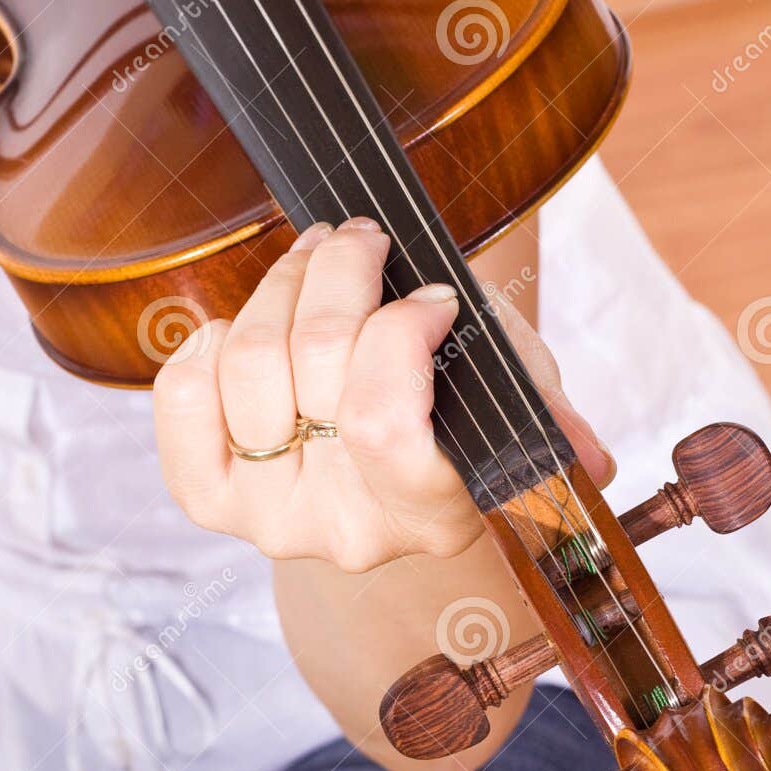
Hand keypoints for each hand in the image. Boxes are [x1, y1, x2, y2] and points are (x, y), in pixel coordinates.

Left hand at [153, 218, 613, 572]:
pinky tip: (251, 322)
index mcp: (433, 515)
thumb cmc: (454, 408)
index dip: (398, 335)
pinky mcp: (211, 494)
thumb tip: (588, 460)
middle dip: (340, 274)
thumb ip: (542, 413)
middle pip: (312, 368)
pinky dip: (211, 338)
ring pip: (248, 362)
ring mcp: (269, 516)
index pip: (386, 425)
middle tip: (364, 240)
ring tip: (319, 259)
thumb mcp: (509, 397)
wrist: (383, 449)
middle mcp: (344, 530)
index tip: (433, 296)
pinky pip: (182, 394)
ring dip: (285, 285)